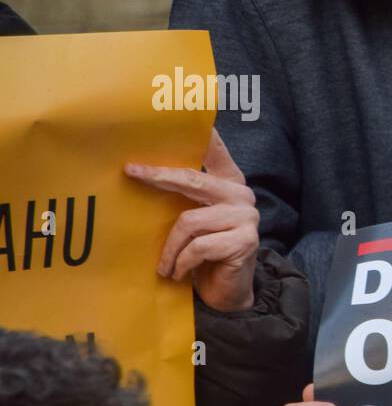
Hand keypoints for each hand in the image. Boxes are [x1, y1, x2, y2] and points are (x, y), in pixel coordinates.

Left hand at [125, 129, 258, 311]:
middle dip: (158, 176)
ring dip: (170, 248)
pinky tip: (178, 273)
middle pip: (192, 180)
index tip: (181, 111)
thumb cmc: (204, 255)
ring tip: (164, 265)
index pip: (216, 151)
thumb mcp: (192, 220)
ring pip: (190, 221)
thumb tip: (141, 171)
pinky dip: (181, 262)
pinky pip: (198, 246)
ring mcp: (246, 217)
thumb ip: (183, 198)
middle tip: (131, 173)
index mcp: (229, 183)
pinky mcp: (245, 241)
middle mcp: (242, 195)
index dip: (201, 133)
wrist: (227, 293)